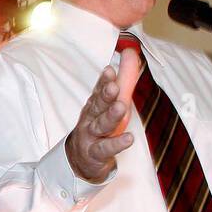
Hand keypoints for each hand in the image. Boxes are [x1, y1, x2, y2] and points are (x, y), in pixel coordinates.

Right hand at [66, 51, 142, 182]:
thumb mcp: (108, 104)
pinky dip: (116, 143)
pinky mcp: (95, 153)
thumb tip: (131, 52)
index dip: (103, 81)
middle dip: (105, 96)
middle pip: (97, 106)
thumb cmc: (97, 127)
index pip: (98, 91)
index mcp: (94, 105)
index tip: (109, 70)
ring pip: (101, 125)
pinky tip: (129, 138)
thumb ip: (122, 80)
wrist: (79, 159)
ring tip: (121, 107)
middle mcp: (90, 119)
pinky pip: (105, 148)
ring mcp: (91, 136)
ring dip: (110, 116)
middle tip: (113, 86)